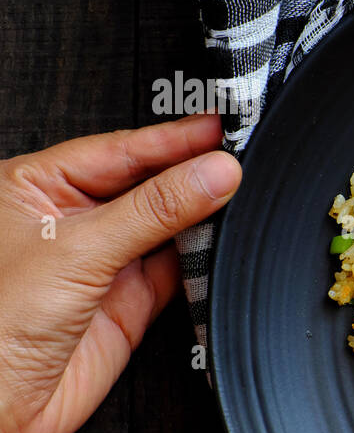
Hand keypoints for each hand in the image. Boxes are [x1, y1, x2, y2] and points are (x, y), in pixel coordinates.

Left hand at [0, 115, 240, 432]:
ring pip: (169, 226)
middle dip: (193, 173)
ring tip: (237, 196)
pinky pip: (179, 270)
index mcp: (36, 188)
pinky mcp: (128, 303)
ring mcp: (102, 263)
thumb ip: (154, 210)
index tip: (220, 129)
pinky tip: (220, 242)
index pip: (119, 149)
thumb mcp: (78, 249)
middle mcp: (70, 221)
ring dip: (202, 216)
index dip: (172, 138)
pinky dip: (204, 260)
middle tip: (238, 159)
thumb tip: (212, 173)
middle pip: (149, 184)